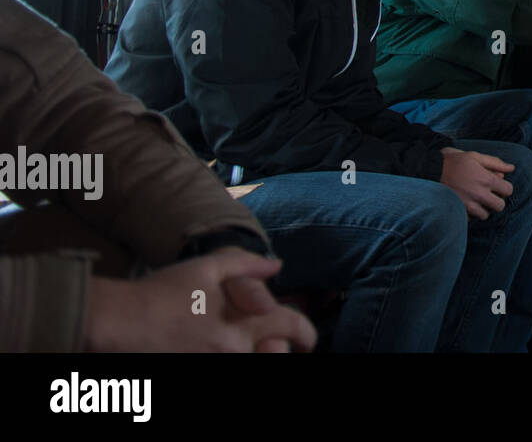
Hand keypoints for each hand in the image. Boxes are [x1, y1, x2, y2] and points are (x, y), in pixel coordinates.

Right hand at [84, 248, 316, 352]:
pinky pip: (226, 372)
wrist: (115, 323)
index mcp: (242, 324)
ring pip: (253, 365)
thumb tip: (277, 266)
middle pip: (276, 357)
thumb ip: (247, 265)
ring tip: (249, 349)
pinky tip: (220, 352)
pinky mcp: (194, 374)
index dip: (306, 334)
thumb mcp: (205, 268)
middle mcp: (233, 352)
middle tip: (274, 346)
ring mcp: (212, 367)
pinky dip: (231, 360)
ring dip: (256, 357)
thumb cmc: (159, 293)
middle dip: (279, 351)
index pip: (291, 329)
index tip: (307, 340)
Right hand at [440, 147, 515, 218]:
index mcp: (486, 179)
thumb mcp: (475, 156)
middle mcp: (479, 194)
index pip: (508, 191)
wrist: (428, 171)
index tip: (497, 186)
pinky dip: (470, 214)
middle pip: (500, 206)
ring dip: (483, 209)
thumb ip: (495, 163)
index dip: (504, 188)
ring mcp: (468, 205)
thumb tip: (511, 168)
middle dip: (496, 201)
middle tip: (488, 195)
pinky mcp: (458, 212)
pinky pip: (471, 219)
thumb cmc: (453, 161)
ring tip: (474, 199)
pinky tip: (465, 204)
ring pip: (486, 215)